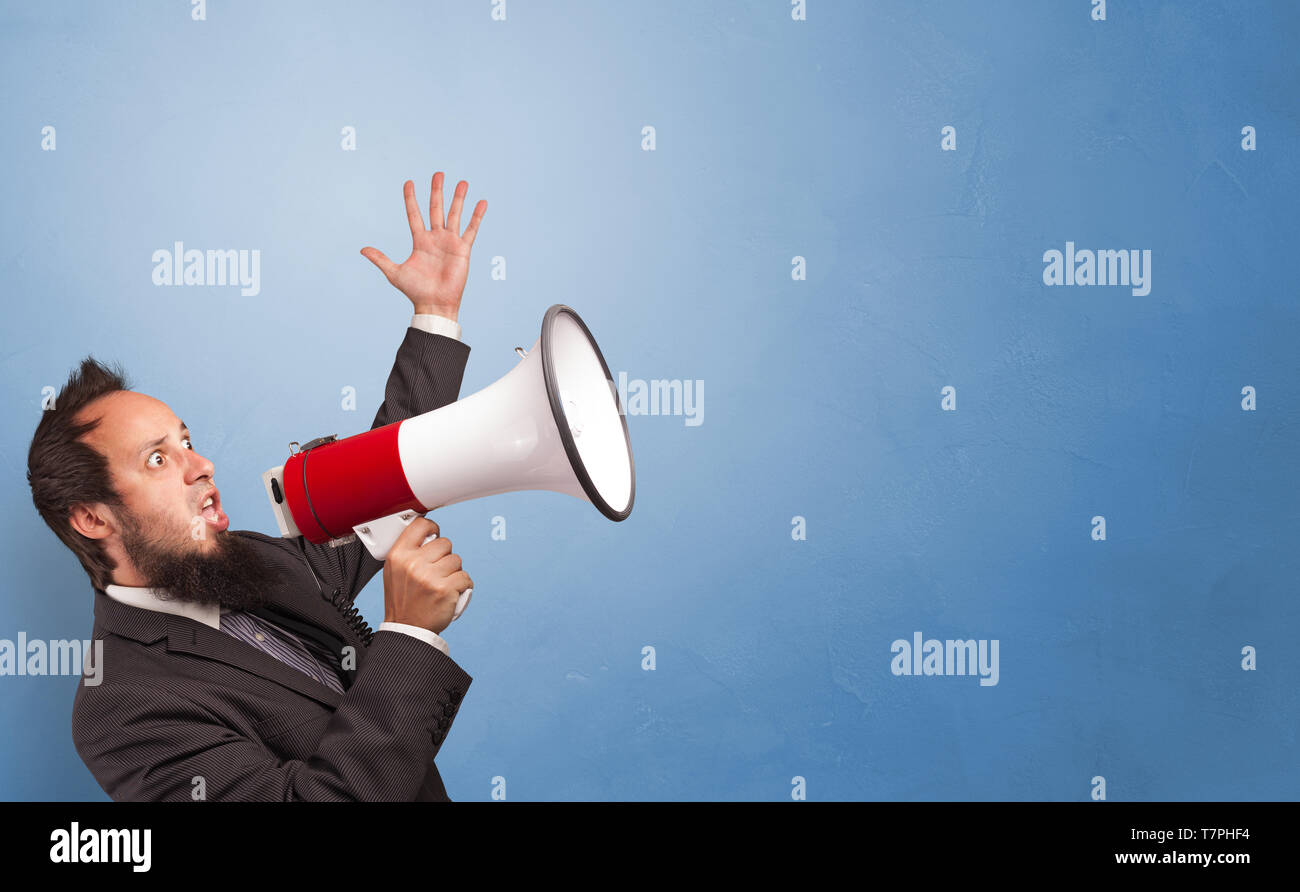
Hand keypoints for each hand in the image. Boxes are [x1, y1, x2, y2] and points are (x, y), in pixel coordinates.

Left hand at [361, 172, 486, 321]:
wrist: (434, 304)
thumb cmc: (415, 291)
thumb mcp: (395, 273)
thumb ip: (380, 259)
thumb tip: (362, 249)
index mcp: (420, 241)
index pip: (414, 214)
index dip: (411, 199)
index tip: (409, 182)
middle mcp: (435, 238)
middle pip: (436, 208)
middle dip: (437, 191)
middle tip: (438, 173)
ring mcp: (450, 242)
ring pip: (454, 215)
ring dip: (458, 198)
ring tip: (462, 182)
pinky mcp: (463, 249)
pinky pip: (471, 229)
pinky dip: (476, 216)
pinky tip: (481, 203)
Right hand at [381, 517, 472, 634]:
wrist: (407, 628)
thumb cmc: (403, 600)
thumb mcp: (394, 571)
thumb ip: (409, 552)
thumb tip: (429, 535)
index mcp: (398, 556)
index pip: (420, 525)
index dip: (432, 528)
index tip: (435, 535)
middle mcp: (413, 563)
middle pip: (445, 543)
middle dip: (445, 556)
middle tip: (436, 571)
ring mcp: (429, 576)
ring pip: (457, 560)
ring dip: (454, 572)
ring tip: (442, 583)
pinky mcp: (445, 589)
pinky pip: (465, 577)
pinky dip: (463, 585)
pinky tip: (451, 592)